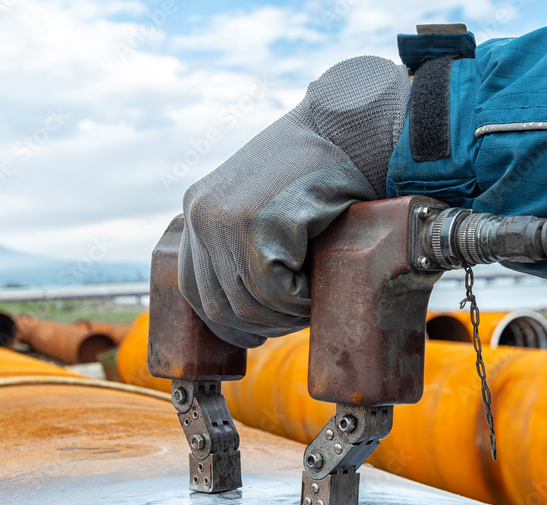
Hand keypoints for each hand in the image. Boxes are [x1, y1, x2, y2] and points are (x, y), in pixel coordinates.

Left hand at [178, 56, 409, 347]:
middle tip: (300, 315)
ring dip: (286, 315)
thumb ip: (248, 243)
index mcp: (199, 211)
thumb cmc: (322, 174)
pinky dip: (301, 301)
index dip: (227, 322)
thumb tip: (247, 314)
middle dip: (263, 323)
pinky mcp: (254, 226)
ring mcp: (222, 220)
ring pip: (248, 306)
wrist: (352, 129)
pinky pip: (274, 293)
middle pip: (218, 306)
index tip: (257, 333)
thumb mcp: (268, 206)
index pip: (194, 289)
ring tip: (315, 296)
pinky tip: (319, 283)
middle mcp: (200, 215)